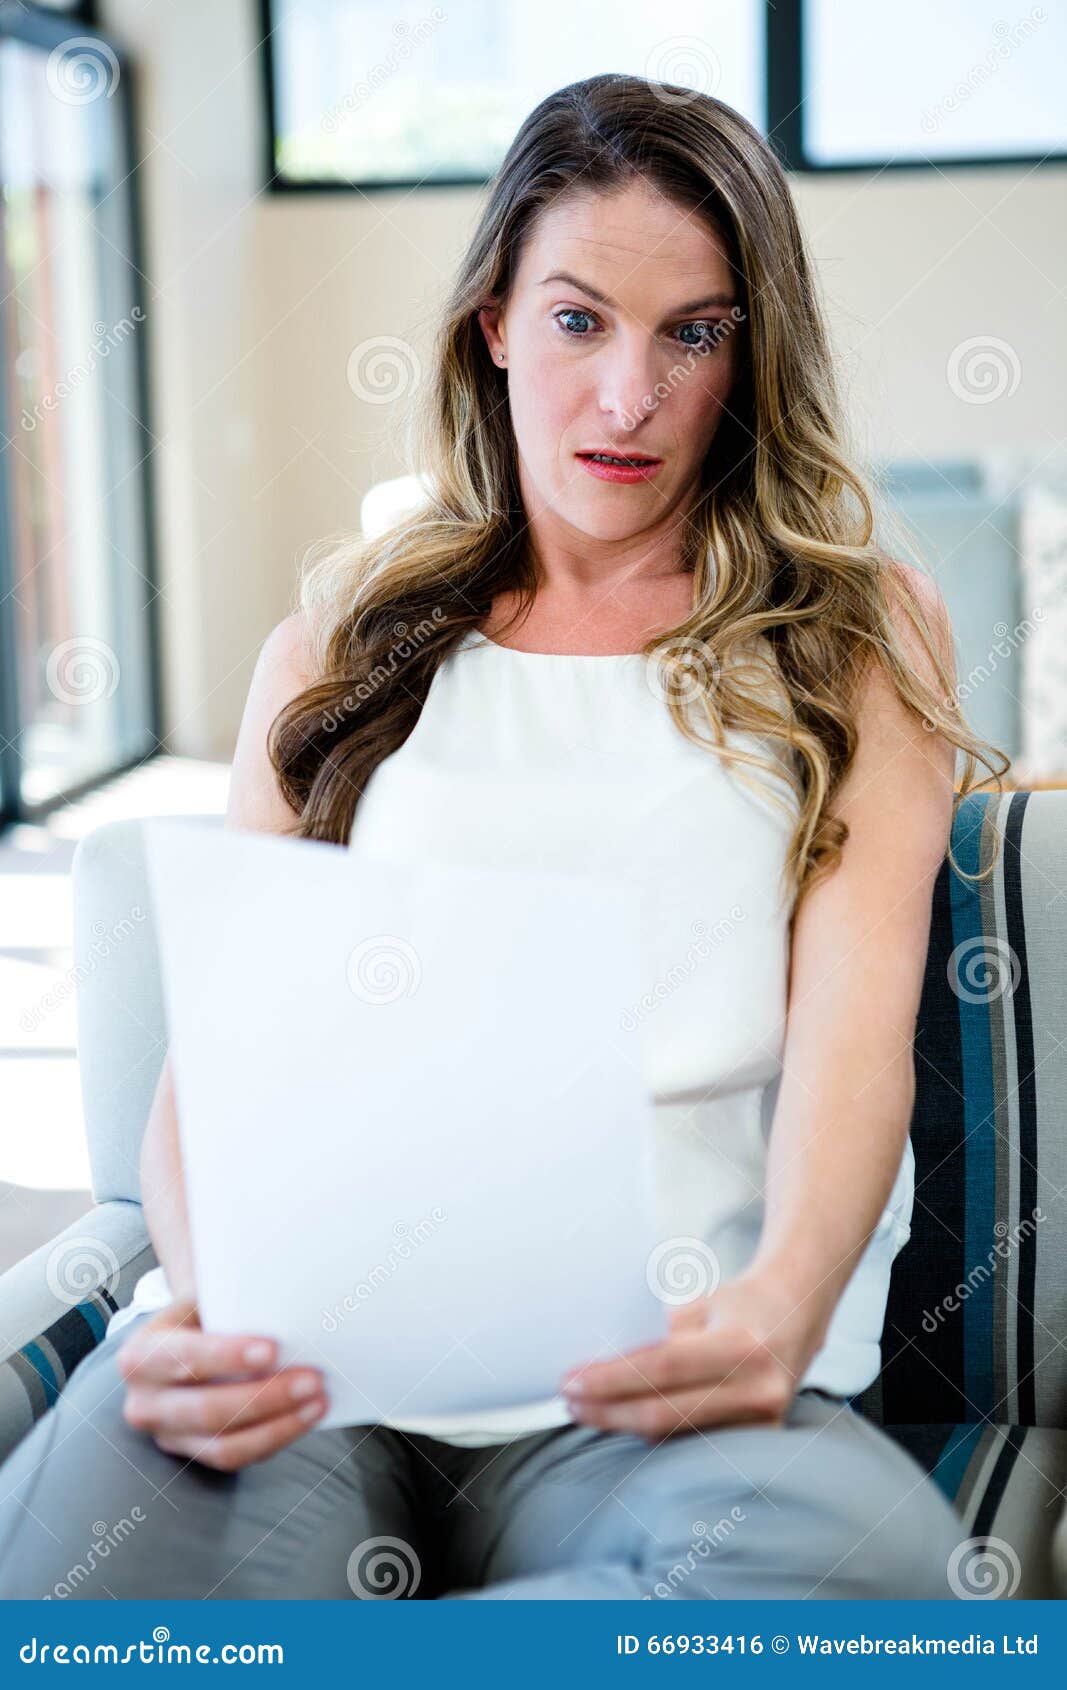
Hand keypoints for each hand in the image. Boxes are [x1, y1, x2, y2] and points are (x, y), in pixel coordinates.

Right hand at [117, 1297, 328, 1470]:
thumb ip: (231, 1305)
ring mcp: (168, 1435)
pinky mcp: (194, 1453)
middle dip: (266, 1397)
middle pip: (208, 1410)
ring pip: (226, 1446)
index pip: (183, 1358)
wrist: (184, 1337)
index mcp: (141, 1355)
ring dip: (279, 1425)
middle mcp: (145, 1403)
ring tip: (317, 1401)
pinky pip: (238, 1457)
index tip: (272, 1349)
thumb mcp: (202, 1299)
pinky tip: (306, 1416)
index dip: (227, 1356)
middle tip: (312, 1379)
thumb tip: (288, 1311)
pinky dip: (276, 1437)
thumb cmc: (201, 1313)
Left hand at [558, 1272, 824, 1440]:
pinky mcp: (759, 1442)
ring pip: (674, 1434)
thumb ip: (658, 1337)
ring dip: (624, 1424)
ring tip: (587, 1408)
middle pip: (662, 1413)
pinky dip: (654, 1432)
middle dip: (607, 1410)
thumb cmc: (740, 1306)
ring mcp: (763, 1423)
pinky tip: (625, 1419)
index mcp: (742, 1346)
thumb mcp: (699, 1308)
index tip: (571, 1380)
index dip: (611, 1378)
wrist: (797, 1317)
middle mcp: (758, 1390)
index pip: (662, 1367)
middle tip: (569, 1400)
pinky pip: (692, 1442)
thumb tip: (597, 1363)